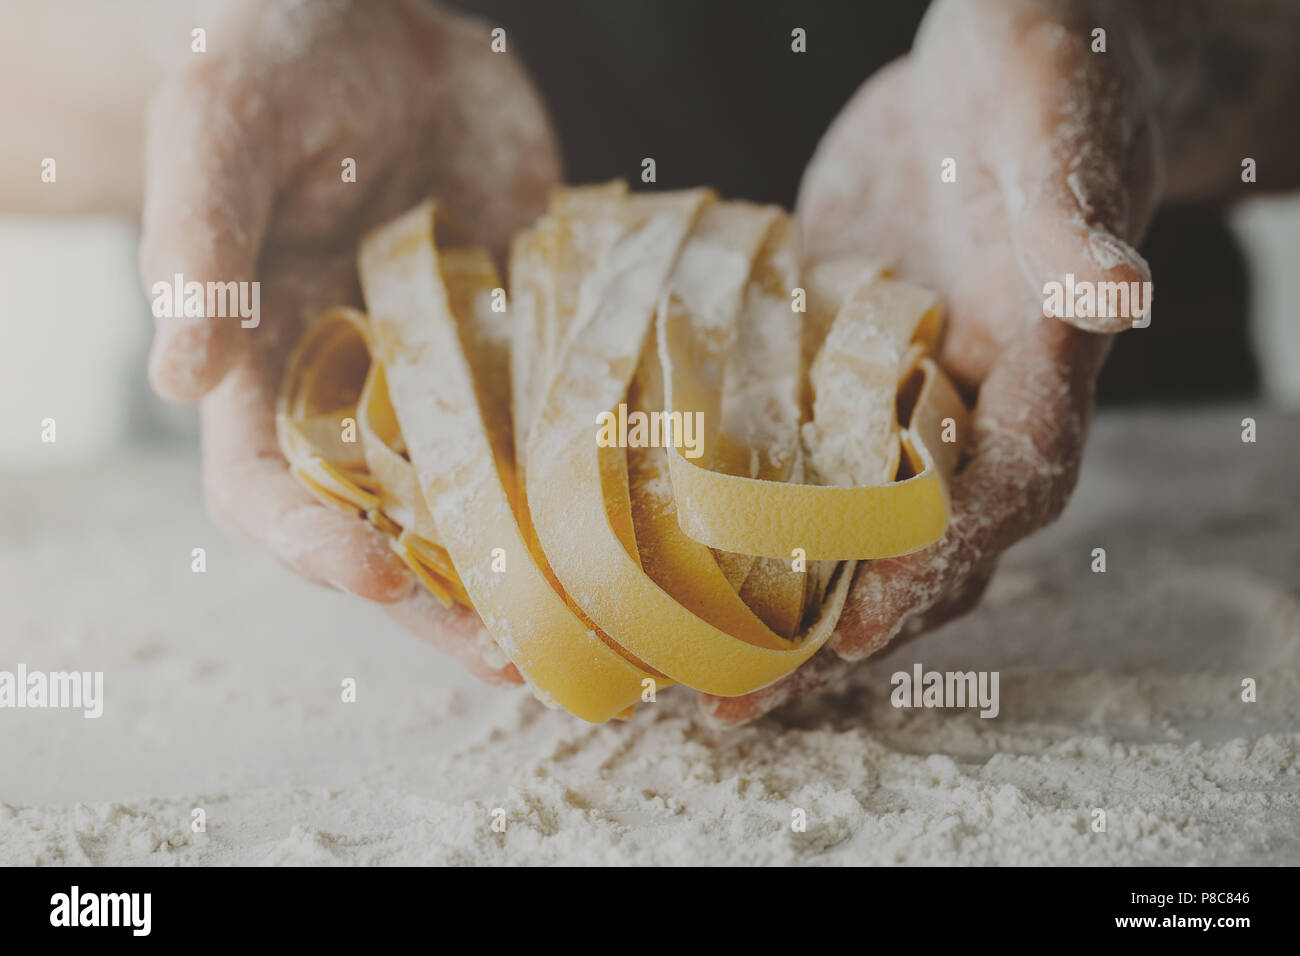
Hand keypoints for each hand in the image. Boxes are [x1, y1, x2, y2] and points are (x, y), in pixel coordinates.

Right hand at [141, 0, 559, 682]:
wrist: (377, 30)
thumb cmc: (274, 63)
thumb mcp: (222, 127)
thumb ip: (199, 242)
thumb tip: (181, 376)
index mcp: (267, 364)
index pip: (268, 488)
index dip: (313, 546)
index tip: (374, 579)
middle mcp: (364, 390)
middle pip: (396, 525)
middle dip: (450, 598)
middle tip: (518, 654)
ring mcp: (457, 370)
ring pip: (494, 492)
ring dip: (540, 563)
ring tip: (601, 618)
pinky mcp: (532, 335)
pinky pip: (569, 415)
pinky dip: (607, 468)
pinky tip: (658, 505)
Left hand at [702, 0, 1160, 724]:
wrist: (986, 69)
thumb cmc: (1043, 81)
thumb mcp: (1055, 127)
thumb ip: (1074, 218)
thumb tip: (1112, 295)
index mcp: (1040, 371)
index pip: (1002, 494)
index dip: (937, 567)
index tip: (860, 632)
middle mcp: (972, 408)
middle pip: (916, 545)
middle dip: (831, 628)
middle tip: (735, 701)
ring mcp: (899, 398)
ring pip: (845, 524)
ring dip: (773, 597)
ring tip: (684, 666)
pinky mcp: (837, 372)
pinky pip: (792, 460)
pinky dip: (740, 513)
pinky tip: (665, 551)